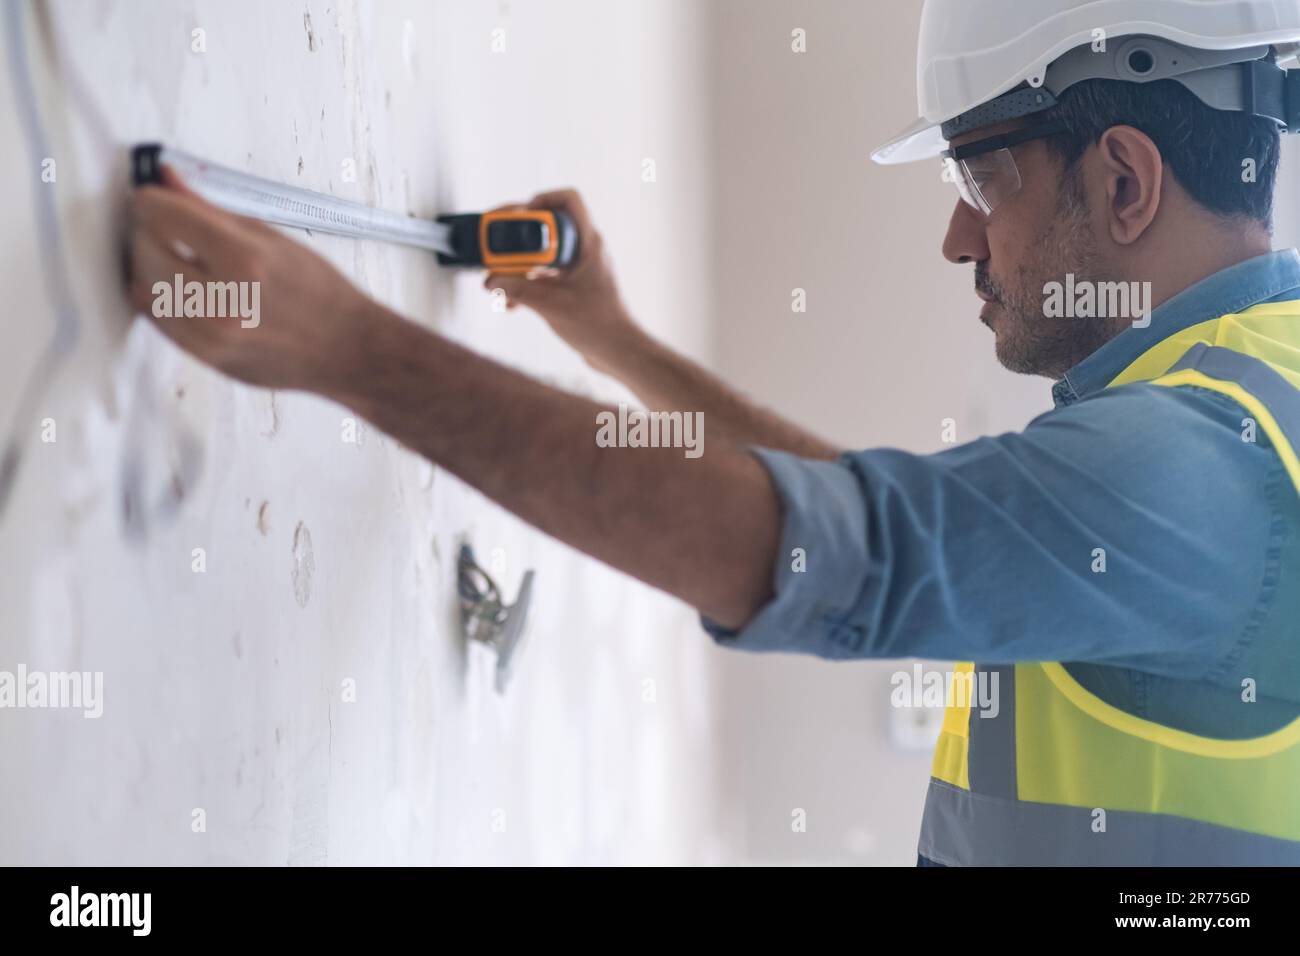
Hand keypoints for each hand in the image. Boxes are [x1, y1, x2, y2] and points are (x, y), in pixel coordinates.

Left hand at [125, 166, 377, 392]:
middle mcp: (222, 301)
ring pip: (141, 288)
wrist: (344, 348)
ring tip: (173, 255)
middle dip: (146, 230)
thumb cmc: (319, 292)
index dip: (153, 200)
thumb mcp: (270, 238)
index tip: (157, 198)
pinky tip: (180, 285)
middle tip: (164, 223)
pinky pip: (155, 318)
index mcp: (243, 260)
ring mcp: (209, 336)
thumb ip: (210, 210)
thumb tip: (165, 178)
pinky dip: (158, 296)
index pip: (160, 215)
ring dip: (147, 264)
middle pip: (142, 251)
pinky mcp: (204, 357)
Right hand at [482, 189, 641, 373]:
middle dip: (517, 237)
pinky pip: (545, 274)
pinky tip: (512, 303)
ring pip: (542, 253)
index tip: (518, 216)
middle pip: (547, 226)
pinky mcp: (573, 285)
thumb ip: (518, 290)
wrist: (617, 352)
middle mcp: (585, 250)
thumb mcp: (551, 305)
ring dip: (518, 267)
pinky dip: (527, 284)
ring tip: (497, 283)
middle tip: (494, 246)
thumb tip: (489, 280)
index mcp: (589, 244)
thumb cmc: (597, 325)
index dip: (542, 198)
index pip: (570, 200)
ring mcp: (579, 267)